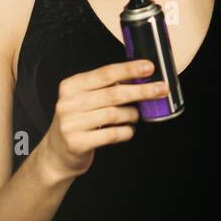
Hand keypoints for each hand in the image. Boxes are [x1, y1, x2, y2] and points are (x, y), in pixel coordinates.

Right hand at [40, 59, 169, 181]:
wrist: (58, 153)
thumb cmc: (79, 120)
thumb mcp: (85, 98)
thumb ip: (106, 87)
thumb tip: (139, 77)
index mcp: (71, 86)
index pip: (105, 73)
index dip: (129, 69)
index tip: (150, 67)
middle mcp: (68, 103)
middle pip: (113, 94)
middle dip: (141, 91)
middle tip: (162, 89)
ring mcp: (71, 124)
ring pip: (114, 114)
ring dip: (132, 114)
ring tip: (136, 115)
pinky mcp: (77, 143)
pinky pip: (112, 135)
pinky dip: (126, 132)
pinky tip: (128, 130)